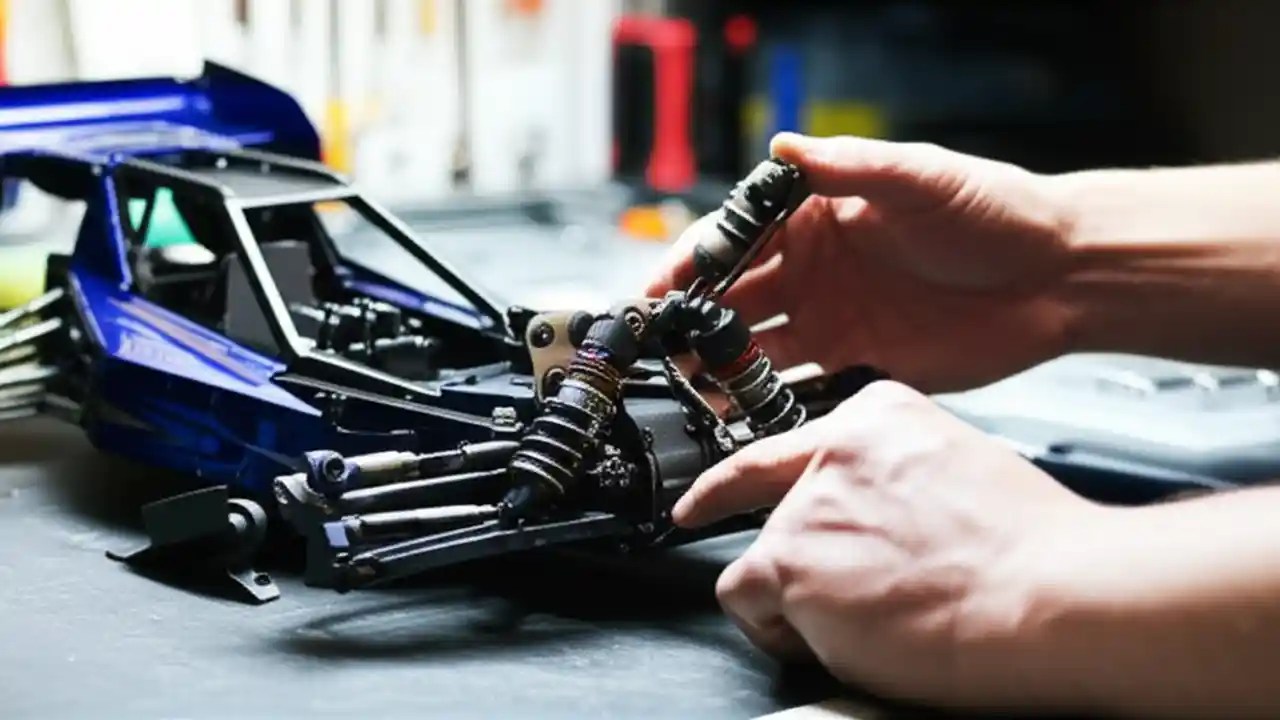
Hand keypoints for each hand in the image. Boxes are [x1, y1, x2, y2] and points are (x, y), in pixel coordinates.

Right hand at [647, 132, 1078, 392]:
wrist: (1057, 276)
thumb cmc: (993, 212)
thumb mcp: (918, 177)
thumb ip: (848, 168)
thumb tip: (783, 145)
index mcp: (817, 218)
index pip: (736, 238)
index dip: (691, 262)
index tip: (657, 289)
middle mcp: (814, 271)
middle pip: (732, 298)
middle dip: (690, 321)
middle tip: (658, 346)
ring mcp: (832, 321)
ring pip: (754, 347)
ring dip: (718, 364)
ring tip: (687, 384)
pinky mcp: (857, 367)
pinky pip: (797, 387)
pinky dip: (764, 399)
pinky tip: (738, 410)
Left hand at [676, 381, 1103, 710]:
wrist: (1055, 595)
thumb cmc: (1034, 551)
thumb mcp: (962, 471)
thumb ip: (896, 481)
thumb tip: (875, 518)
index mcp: (879, 417)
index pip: (787, 447)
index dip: (735, 485)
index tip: (704, 502)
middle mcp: (832, 450)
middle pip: (777, 514)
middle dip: (806, 562)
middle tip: (840, 592)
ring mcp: (806, 504)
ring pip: (764, 565)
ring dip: (805, 603)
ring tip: (878, 622)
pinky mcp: (791, 561)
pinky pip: (746, 599)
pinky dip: (781, 630)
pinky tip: (845, 636)